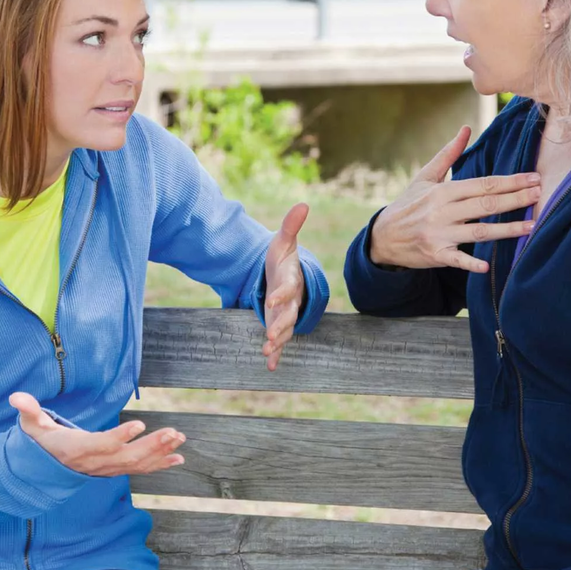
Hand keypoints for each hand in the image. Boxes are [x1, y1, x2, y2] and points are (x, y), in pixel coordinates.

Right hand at [8, 392, 184, 475]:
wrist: (44, 472)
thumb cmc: (41, 443)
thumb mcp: (32, 427)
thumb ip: (28, 411)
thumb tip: (16, 397)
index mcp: (78, 449)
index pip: (102, 444)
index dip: (120, 436)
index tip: (139, 423)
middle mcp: (96, 463)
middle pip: (127, 456)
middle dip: (152, 445)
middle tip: (174, 432)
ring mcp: (107, 469)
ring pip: (137, 463)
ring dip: (160, 452)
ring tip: (180, 439)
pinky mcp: (115, 470)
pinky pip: (139, 469)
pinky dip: (159, 464)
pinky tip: (178, 458)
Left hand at [262, 202, 308, 370]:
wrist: (287, 276)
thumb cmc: (283, 259)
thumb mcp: (283, 242)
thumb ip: (291, 226)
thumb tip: (303, 203)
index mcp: (290, 281)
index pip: (288, 289)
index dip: (282, 295)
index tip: (272, 301)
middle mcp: (291, 301)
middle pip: (288, 315)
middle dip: (281, 325)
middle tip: (271, 335)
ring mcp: (286, 315)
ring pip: (285, 330)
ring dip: (277, 342)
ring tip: (267, 351)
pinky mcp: (279, 324)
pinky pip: (279, 341)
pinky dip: (276, 353)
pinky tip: (270, 366)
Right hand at [369, 126, 540, 272]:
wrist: (383, 236)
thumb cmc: (409, 204)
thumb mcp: (425, 177)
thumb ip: (448, 154)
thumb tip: (466, 128)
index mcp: (443, 191)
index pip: (482, 185)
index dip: (509, 182)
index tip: (533, 178)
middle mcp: (442, 212)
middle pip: (485, 205)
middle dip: (515, 200)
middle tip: (540, 194)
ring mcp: (439, 234)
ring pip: (479, 232)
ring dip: (507, 230)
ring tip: (531, 226)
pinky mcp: (436, 255)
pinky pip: (457, 260)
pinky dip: (471, 263)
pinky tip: (487, 265)